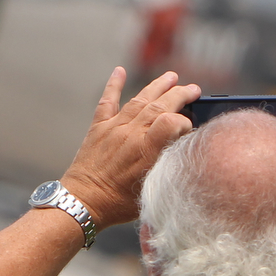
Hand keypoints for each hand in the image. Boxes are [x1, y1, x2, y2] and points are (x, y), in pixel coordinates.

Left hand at [61, 68, 201, 227]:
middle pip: (160, 105)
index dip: (185, 121)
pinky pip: (107, 101)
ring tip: (171, 77)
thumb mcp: (152, 190)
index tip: (191, 128)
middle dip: (179, 94)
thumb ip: (167, 168)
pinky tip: (119, 71)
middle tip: (193, 88)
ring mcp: (114, 128)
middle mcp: (131, 134)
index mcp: (146, 150)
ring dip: (157, 86)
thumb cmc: (117, 204)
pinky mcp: (98, 128)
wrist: (82, 202)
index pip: (172, 122)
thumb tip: (181, 151)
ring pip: (139, 99)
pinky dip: (114, 85)